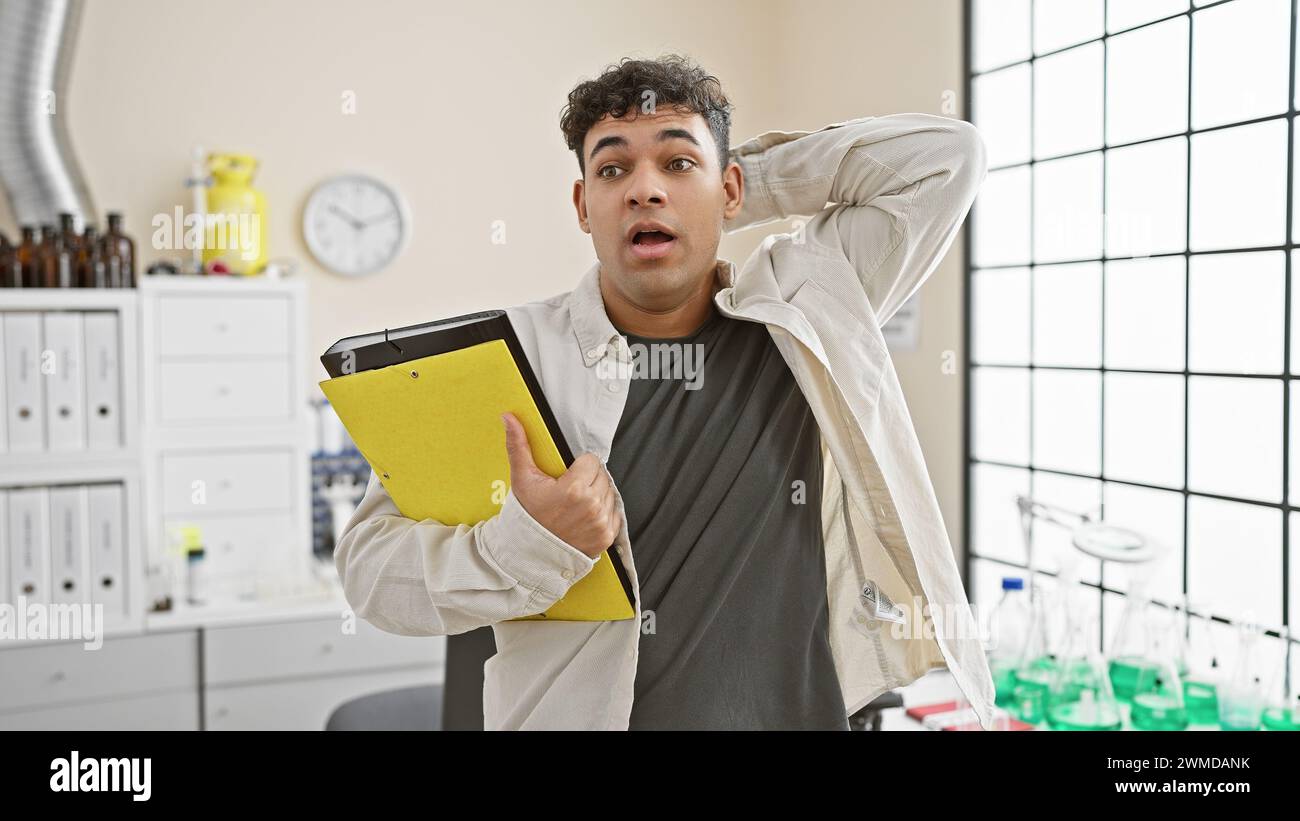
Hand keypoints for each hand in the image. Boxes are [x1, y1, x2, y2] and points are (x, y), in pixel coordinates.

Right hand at [501, 412, 619, 558]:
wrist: (531, 552)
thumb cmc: (528, 515)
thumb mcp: (522, 479)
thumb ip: (519, 445)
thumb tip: (509, 417)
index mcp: (574, 488)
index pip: (592, 461)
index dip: (579, 466)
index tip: (567, 477)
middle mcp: (591, 505)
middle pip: (602, 476)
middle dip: (588, 479)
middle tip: (570, 491)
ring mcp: (601, 522)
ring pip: (609, 492)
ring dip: (597, 495)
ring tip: (576, 505)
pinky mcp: (607, 535)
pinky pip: (614, 512)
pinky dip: (603, 513)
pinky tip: (585, 517)